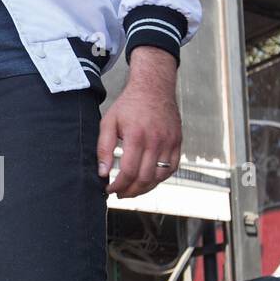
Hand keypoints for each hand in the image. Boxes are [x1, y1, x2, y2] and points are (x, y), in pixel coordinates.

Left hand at [97, 48, 180, 197]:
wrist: (153, 87)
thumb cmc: (130, 104)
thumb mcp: (109, 122)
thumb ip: (103, 148)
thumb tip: (102, 172)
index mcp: (136, 136)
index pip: (128, 171)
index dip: (118, 185)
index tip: (110, 189)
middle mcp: (155, 141)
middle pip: (144, 178)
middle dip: (130, 191)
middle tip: (120, 193)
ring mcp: (169, 142)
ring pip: (159, 177)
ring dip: (145, 188)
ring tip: (132, 189)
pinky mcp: (177, 142)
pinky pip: (172, 168)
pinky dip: (160, 178)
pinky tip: (148, 179)